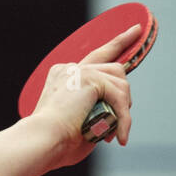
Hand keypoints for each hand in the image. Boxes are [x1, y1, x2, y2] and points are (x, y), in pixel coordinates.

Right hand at [29, 23, 136, 166]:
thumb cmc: (55, 145)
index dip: (117, 44)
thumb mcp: (78, 125)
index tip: (135, 30)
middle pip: (113, 68)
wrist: (41, 141)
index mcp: (62, 77)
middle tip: (124, 122)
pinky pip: (119, 97)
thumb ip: (95, 115)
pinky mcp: (90, 79)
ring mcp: (80, 71)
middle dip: (125, 90)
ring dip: (123, 112)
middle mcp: (70, 69)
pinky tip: (119, 137)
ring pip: (120, 83)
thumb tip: (113, 120)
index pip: (95, 57)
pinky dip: (123, 119)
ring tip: (115, 135)